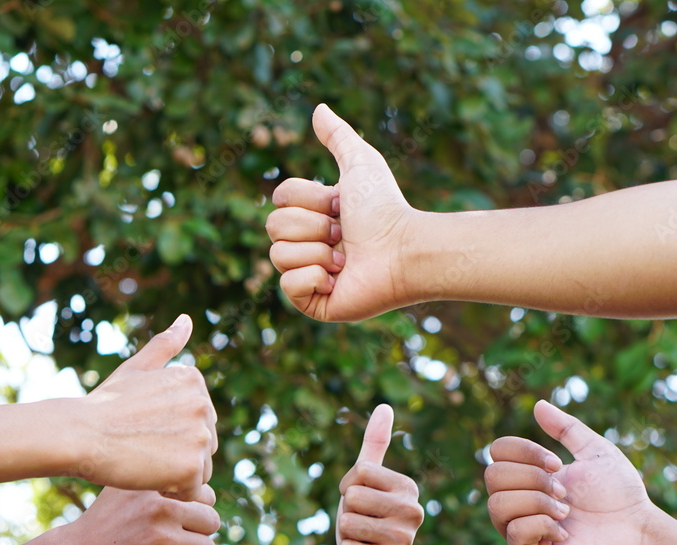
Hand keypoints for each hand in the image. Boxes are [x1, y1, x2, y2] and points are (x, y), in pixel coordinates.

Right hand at [57, 485, 218, 544]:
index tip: (178, 517)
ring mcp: (158, 541)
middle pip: (212, 522)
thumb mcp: (126, 487)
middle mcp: (159, 510)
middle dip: (199, 533)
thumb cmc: (104, 521)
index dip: (196, 508)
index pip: (206, 495)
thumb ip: (162, 481)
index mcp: (156, 487)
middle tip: (178, 539)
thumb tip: (197, 478)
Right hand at [72, 314, 217, 500]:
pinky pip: (192, 489)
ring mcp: (200, 436)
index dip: (171, 432)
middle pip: (203, 445)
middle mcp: (204, 404)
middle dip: (178, 453)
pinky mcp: (192, 466)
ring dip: (176, 473)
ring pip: (200, 469)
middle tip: (142, 448)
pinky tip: (148, 478)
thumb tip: (187, 319)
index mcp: (194, 380)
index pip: (198, 420)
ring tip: (144, 462)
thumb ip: (165, 345)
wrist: (80, 435)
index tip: (143, 428)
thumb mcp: (136, 368)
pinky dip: (173, 490)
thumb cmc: (103, 405)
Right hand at [268, 104, 416, 321]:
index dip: (309, 200)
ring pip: (278, 256)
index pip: (280, 199)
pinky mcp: (313, 303)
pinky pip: (288, 287)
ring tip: (346, 258)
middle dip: (313, 227)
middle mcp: (309, 244)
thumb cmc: (385, 208)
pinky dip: (314, 279)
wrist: (403, 250)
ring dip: (317, 252)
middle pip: (273, 226)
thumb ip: (338, 136)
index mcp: (314, 214)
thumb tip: (319, 109)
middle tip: (344, 235)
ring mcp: (309, 275)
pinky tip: (339, 280)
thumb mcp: (360, 162)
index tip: (340, 206)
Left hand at [337, 405, 423, 544]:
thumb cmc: (364, 519)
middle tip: (362, 525)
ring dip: (347, 534)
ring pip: (348, 522)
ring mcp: (405, 539)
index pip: (360, 472)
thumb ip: (374, 444)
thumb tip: (384, 406)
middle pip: (353, 496)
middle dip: (348, 512)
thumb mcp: (365, 481)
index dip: (349, 487)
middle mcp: (414, 511)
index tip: (361, 502)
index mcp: (408, 487)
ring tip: (363, 541)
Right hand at [484, 400, 658, 544]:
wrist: (640, 533)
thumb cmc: (620, 495)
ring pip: (497, 504)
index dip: (524, 450)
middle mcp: (518, 503)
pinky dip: (541, 525)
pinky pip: (514, 533)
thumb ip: (566, 429)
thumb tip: (538, 405)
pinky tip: (565, 533)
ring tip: (566, 511)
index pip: (497, 452)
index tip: (557, 462)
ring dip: (537, 501)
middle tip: (565, 491)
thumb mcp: (595, 452)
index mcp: (528, 477)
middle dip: (532, 477)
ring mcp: (521, 531)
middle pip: (492, 475)